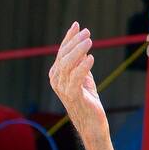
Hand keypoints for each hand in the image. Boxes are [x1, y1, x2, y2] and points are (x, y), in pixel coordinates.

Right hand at [48, 22, 106, 137]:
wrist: (92, 124)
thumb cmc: (88, 100)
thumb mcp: (84, 77)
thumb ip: (80, 63)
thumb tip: (82, 45)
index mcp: (57, 74)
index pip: (62, 51)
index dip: (69, 37)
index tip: (78, 25)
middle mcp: (56, 80)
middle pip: (64, 55)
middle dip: (75, 41)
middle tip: (87, 32)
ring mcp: (62, 88)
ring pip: (68, 63)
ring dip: (79, 50)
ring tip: (90, 41)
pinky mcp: (72, 95)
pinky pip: (76, 77)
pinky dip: (83, 66)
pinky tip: (91, 57)